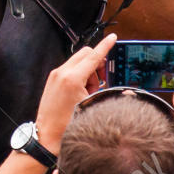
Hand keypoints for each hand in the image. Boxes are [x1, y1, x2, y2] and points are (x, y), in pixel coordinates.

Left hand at [34, 33, 114, 154]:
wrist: (47, 136)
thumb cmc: (69, 124)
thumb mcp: (93, 107)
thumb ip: (107, 93)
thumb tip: (126, 90)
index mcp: (72, 78)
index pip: (93, 56)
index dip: (105, 46)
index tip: (113, 37)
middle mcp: (61, 73)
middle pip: (86, 54)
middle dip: (98, 63)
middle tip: (102, 81)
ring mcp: (55, 75)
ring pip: (78, 61)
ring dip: (89, 71)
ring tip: (89, 92)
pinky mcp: (52, 80)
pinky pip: (70, 69)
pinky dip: (80, 75)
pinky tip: (82, 91)